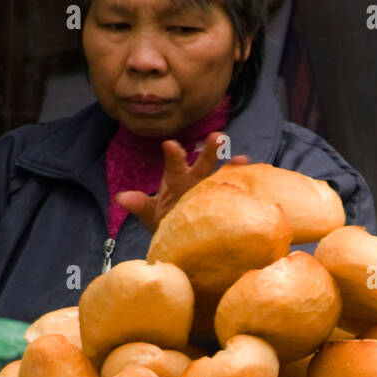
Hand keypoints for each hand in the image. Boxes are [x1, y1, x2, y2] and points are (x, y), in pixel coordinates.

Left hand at [115, 133, 250, 234]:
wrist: (185, 239)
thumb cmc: (166, 222)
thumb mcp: (152, 216)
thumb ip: (140, 205)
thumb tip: (121, 197)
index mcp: (177, 180)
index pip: (174, 165)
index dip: (173, 155)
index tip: (170, 144)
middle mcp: (197, 180)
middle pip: (203, 164)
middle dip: (209, 152)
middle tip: (217, 137)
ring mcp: (214, 191)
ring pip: (223, 175)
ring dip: (232, 168)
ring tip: (241, 159)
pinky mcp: (226, 202)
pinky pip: (236, 193)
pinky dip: (245, 186)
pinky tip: (256, 180)